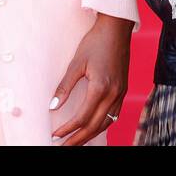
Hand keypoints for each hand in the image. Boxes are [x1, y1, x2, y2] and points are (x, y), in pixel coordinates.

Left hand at [50, 13, 131, 144]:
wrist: (116, 29)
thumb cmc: (95, 42)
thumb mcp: (76, 63)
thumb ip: (64, 87)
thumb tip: (52, 107)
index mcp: (101, 88)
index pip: (82, 118)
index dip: (68, 129)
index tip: (55, 135)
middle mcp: (113, 95)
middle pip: (95, 126)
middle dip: (78, 139)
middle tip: (63, 146)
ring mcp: (121, 94)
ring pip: (106, 123)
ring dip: (90, 135)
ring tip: (76, 141)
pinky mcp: (123, 91)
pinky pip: (114, 115)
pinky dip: (102, 125)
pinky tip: (93, 128)